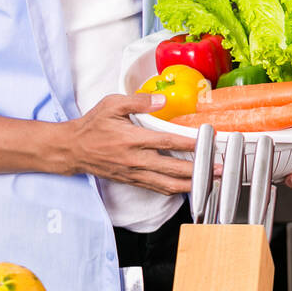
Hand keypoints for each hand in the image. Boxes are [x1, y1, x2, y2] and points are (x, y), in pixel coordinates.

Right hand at [64, 93, 200, 195]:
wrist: (72, 149)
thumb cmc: (93, 125)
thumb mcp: (112, 104)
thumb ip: (139, 101)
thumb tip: (162, 100)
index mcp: (133, 139)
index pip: (168, 142)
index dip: (190, 144)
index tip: (209, 143)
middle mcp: (136, 160)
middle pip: (173, 170)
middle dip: (199, 171)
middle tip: (219, 169)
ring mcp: (134, 174)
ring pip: (168, 185)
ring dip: (191, 185)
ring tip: (211, 183)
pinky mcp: (132, 181)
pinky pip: (157, 188)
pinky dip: (175, 189)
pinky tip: (188, 187)